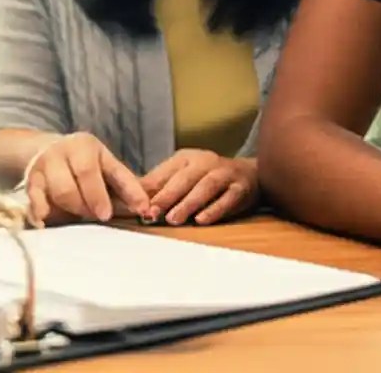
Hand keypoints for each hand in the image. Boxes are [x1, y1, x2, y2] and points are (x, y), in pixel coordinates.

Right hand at [25, 133, 150, 224]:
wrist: (52, 150)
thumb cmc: (89, 163)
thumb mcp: (109, 166)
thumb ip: (128, 186)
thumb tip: (147, 210)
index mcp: (83, 146)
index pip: (88, 171)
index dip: (97, 196)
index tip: (106, 215)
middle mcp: (59, 153)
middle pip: (67, 188)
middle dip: (84, 206)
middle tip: (97, 216)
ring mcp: (41, 168)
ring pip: (53, 197)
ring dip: (70, 212)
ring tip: (81, 215)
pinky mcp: (30, 183)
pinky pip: (33, 202)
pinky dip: (39, 215)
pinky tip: (45, 224)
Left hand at [141, 150, 257, 225]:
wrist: (251, 174)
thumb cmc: (208, 177)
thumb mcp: (183, 175)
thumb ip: (159, 186)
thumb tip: (130, 199)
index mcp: (186, 158)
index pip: (166, 173)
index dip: (151, 189)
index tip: (138, 206)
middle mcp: (206, 162)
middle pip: (185, 178)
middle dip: (167, 196)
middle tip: (152, 213)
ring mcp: (226, 174)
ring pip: (206, 187)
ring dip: (188, 203)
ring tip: (173, 219)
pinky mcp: (242, 188)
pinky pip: (228, 199)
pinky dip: (214, 210)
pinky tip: (201, 220)